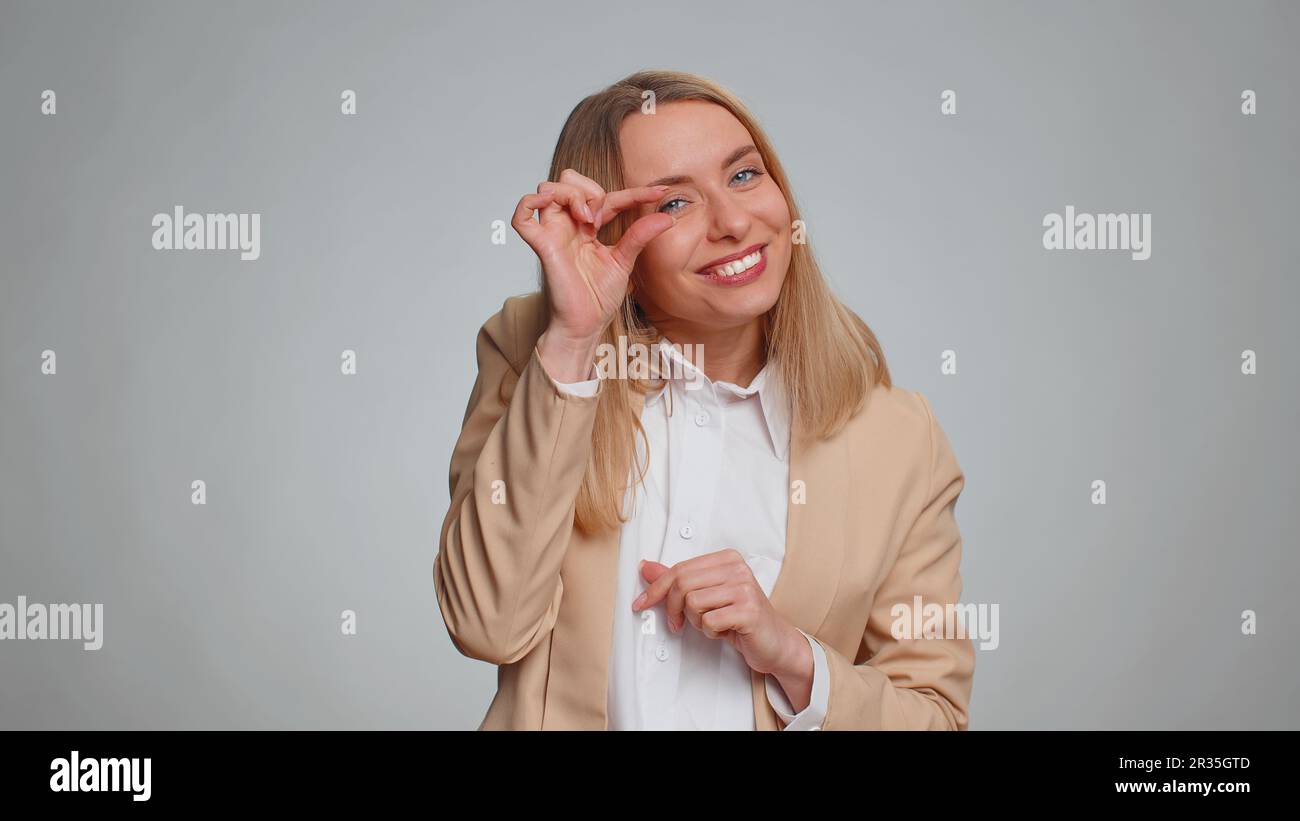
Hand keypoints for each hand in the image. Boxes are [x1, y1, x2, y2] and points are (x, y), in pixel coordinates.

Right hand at [512, 169, 676, 354]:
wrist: (586, 325)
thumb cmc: (598, 298)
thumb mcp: (625, 260)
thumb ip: (640, 236)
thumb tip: (667, 217)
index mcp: (588, 228)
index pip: (607, 197)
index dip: (634, 192)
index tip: (660, 193)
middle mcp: (568, 226)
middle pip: (568, 180)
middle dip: (589, 189)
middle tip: (602, 218)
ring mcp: (553, 234)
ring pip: (548, 189)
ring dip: (571, 194)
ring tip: (588, 220)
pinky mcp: (542, 246)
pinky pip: (522, 216)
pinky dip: (531, 201)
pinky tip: (556, 208)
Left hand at [631, 549, 810, 687]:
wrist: (774, 641)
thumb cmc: (741, 617)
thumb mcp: (707, 595)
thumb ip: (678, 580)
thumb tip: (646, 567)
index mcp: (727, 558)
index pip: (680, 568)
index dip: (656, 589)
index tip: (641, 603)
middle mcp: (737, 568)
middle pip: (682, 584)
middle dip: (674, 608)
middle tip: (679, 623)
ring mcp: (744, 588)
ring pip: (693, 603)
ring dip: (696, 622)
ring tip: (712, 623)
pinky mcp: (748, 611)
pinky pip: (709, 621)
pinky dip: (710, 632)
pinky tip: (723, 631)